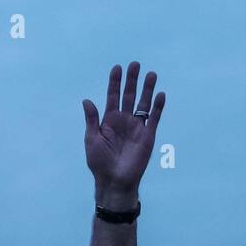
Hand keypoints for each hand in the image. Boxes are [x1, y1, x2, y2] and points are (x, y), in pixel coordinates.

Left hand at [83, 62, 165, 209]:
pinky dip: (157, 107)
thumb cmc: (99, 162)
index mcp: (109, 120)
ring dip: (147, 89)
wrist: (114, 180)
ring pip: (143, 103)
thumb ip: (92, 119)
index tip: (117, 67)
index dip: (114, 82)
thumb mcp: (92, 139)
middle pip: (129, 96)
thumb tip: (86, 100)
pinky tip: (160, 94)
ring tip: (151, 74)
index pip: (113, 96)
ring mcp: (137, 127)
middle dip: (132, 80)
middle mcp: (124, 120)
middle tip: (135, 64)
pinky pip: (154, 118)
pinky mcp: (148, 136)